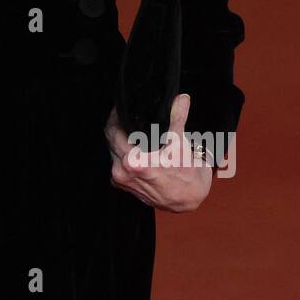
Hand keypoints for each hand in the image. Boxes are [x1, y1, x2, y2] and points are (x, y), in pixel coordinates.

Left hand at [105, 93, 213, 212]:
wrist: (189, 201)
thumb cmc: (187, 175)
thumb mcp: (181, 144)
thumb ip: (177, 118)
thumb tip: (181, 98)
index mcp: (133, 162)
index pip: (113, 129)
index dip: (117, 115)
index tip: (122, 106)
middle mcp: (122, 172)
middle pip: (111, 139)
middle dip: (118, 125)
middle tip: (127, 114)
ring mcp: (121, 180)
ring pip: (112, 151)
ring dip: (119, 140)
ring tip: (131, 130)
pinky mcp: (123, 186)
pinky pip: (117, 163)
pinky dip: (122, 153)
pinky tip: (133, 147)